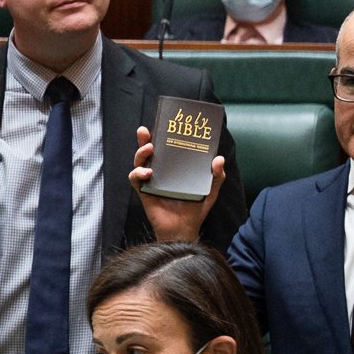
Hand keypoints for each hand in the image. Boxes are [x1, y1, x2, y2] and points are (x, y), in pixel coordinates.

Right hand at [130, 124, 225, 244]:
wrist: (185, 228)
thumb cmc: (196, 209)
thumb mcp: (210, 189)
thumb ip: (216, 175)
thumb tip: (218, 159)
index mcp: (174, 168)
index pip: (166, 149)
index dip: (161, 136)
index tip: (162, 124)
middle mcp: (160, 172)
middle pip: (148, 152)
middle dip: (144, 140)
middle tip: (145, 131)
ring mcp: (150, 181)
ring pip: (138, 162)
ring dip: (141, 153)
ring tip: (150, 149)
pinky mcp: (144, 191)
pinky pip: (135, 179)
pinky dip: (138, 173)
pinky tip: (148, 173)